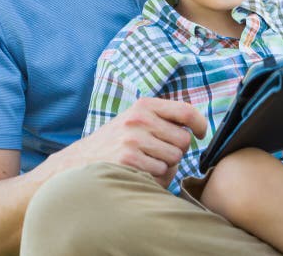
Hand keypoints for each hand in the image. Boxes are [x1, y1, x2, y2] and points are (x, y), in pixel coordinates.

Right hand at [77, 98, 206, 186]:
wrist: (80, 161)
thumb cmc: (116, 141)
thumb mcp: (136, 119)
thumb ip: (163, 117)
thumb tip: (195, 127)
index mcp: (144, 105)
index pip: (186, 111)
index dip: (200, 124)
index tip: (201, 133)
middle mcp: (139, 119)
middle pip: (184, 140)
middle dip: (178, 150)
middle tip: (161, 153)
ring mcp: (133, 139)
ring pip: (175, 158)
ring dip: (166, 165)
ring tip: (147, 162)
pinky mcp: (128, 159)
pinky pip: (161, 172)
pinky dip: (155, 177)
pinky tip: (140, 171)